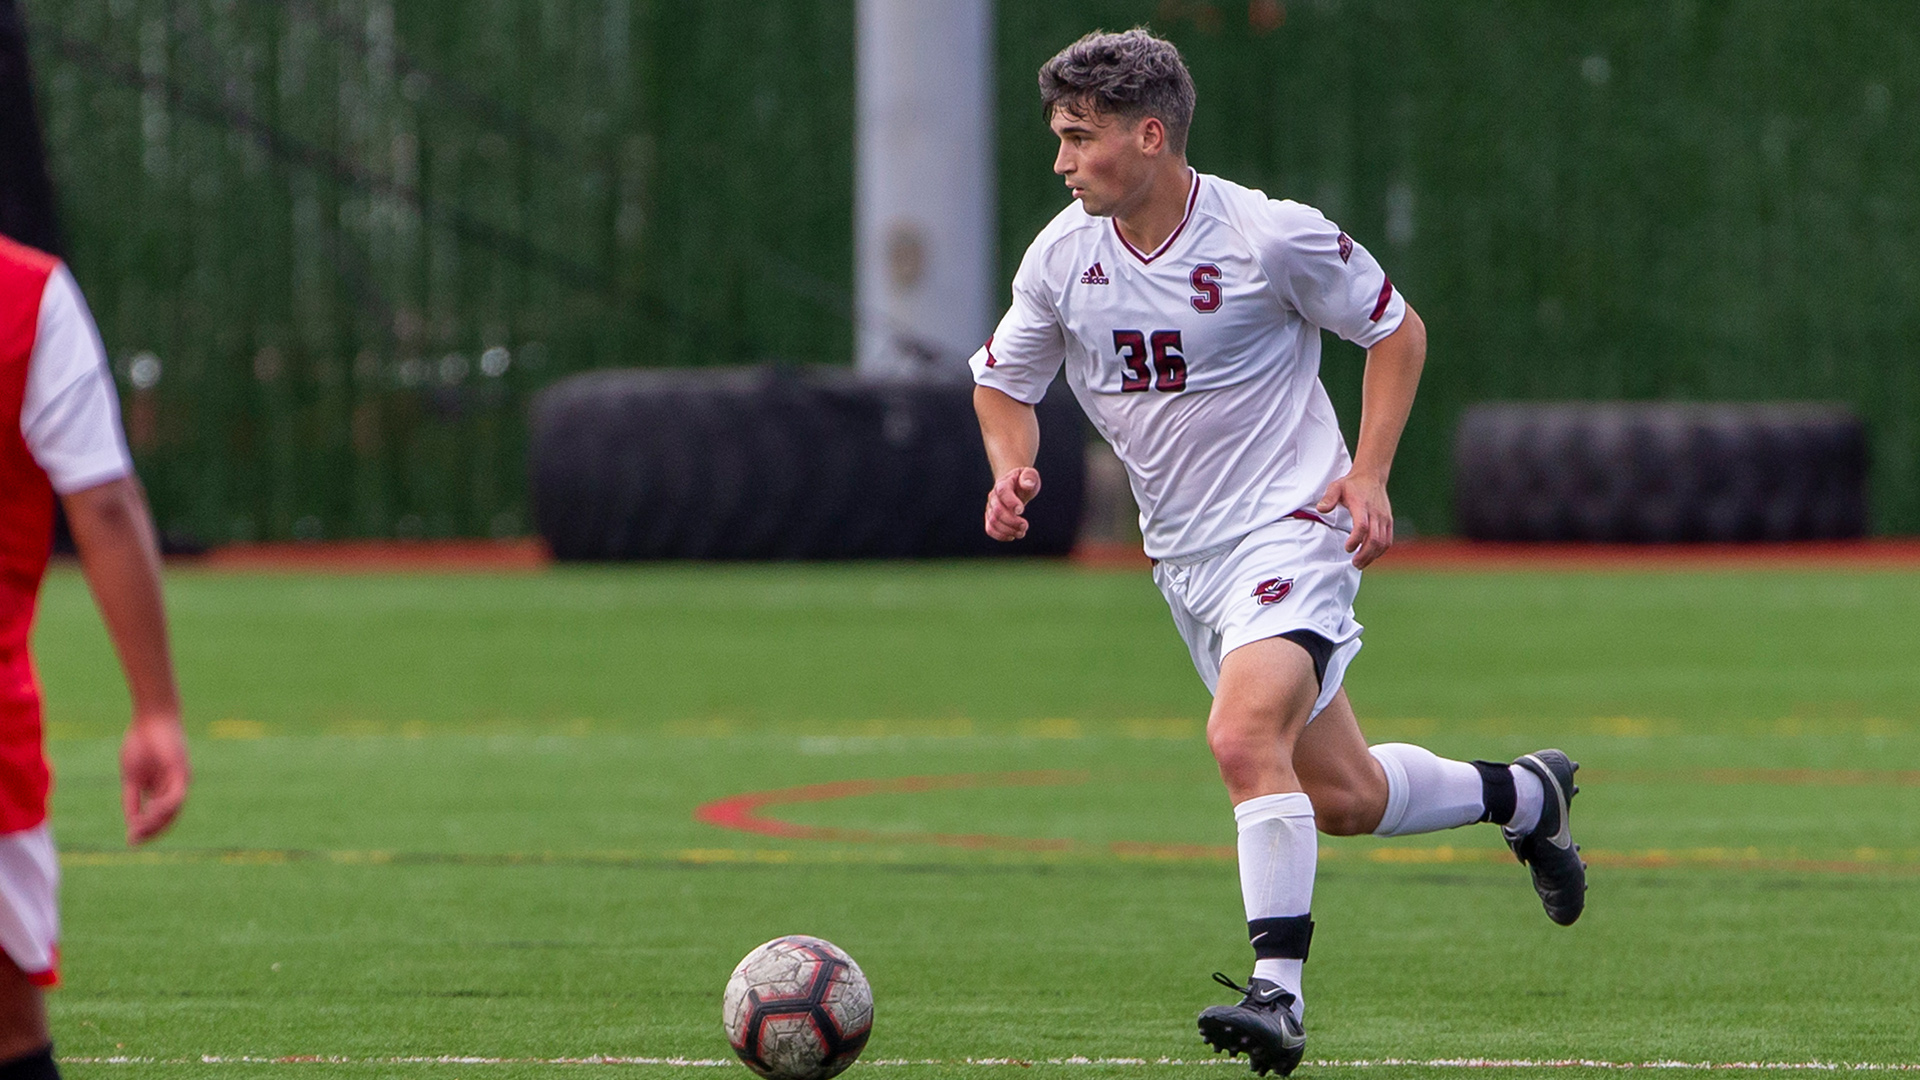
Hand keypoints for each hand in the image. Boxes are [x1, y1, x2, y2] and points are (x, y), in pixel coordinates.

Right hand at [120, 711, 189, 844]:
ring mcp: (179, 781)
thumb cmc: (140, 743)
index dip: (146, 831)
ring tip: (139, 828)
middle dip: (151, 831)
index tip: (131, 841)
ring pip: (172, 810)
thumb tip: (132, 821)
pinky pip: (176, 796)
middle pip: (167, 818)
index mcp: (162, 789)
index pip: (159, 817)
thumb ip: (133, 799)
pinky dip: (164, 806)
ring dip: (155, 822)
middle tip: (134, 840)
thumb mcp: (132, 778)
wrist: (151, 719)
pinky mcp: (181, 772)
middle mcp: (174, 788)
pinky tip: (151, 811)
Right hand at [984, 467, 1042, 540]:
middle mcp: (993, 496)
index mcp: (1003, 483)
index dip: (1011, 502)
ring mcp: (990, 508)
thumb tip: (1028, 484)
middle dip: (1012, 521)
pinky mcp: (990, 518)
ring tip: (1022, 532)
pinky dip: (1000, 536)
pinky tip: (1012, 536)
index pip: (1003, 492)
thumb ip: (1030, 476)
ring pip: (993, 522)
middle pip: (997, 510)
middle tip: (1025, 525)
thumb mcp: (1030, 475)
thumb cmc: (1023, 481)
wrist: (1012, 485)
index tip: (1021, 510)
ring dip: (1008, 530)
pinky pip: (990, 529)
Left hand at [1316, 471, 1393, 568]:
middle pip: (1374, 539)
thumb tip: (1320, 509)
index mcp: (1362, 506)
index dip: (1355, 540)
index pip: (1362, 526)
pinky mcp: (1388, 521)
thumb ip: (1329, 498)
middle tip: (1354, 563)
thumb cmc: (1352, 484)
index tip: (1347, 548)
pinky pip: (1388, 540)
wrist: (1372, 476)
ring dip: (1372, 556)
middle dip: (1365, 554)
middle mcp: (1376, 513)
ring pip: (1383, 542)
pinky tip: (1370, 556)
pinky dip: (1380, 551)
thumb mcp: (1336, 486)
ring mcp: (1384, 518)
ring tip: (1360, 563)